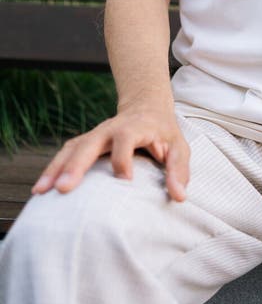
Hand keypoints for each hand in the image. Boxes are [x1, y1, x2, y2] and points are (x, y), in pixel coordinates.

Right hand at [30, 106, 189, 201]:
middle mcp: (109, 129)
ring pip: (71, 149)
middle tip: (63, 189)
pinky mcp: (86, 142)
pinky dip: (52, 169)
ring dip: (55, 169)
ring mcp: (95, 135)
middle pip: (89, 144)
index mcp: (133, 127)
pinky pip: (65, 154)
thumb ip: (179, 170)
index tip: (125, 180)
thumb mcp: (178, 147)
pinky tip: (40, 189)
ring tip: (40, 192)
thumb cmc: (164, 132)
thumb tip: (179, 196)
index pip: (125, 139)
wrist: (146, 107)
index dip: (124, 158)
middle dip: (75, 166)